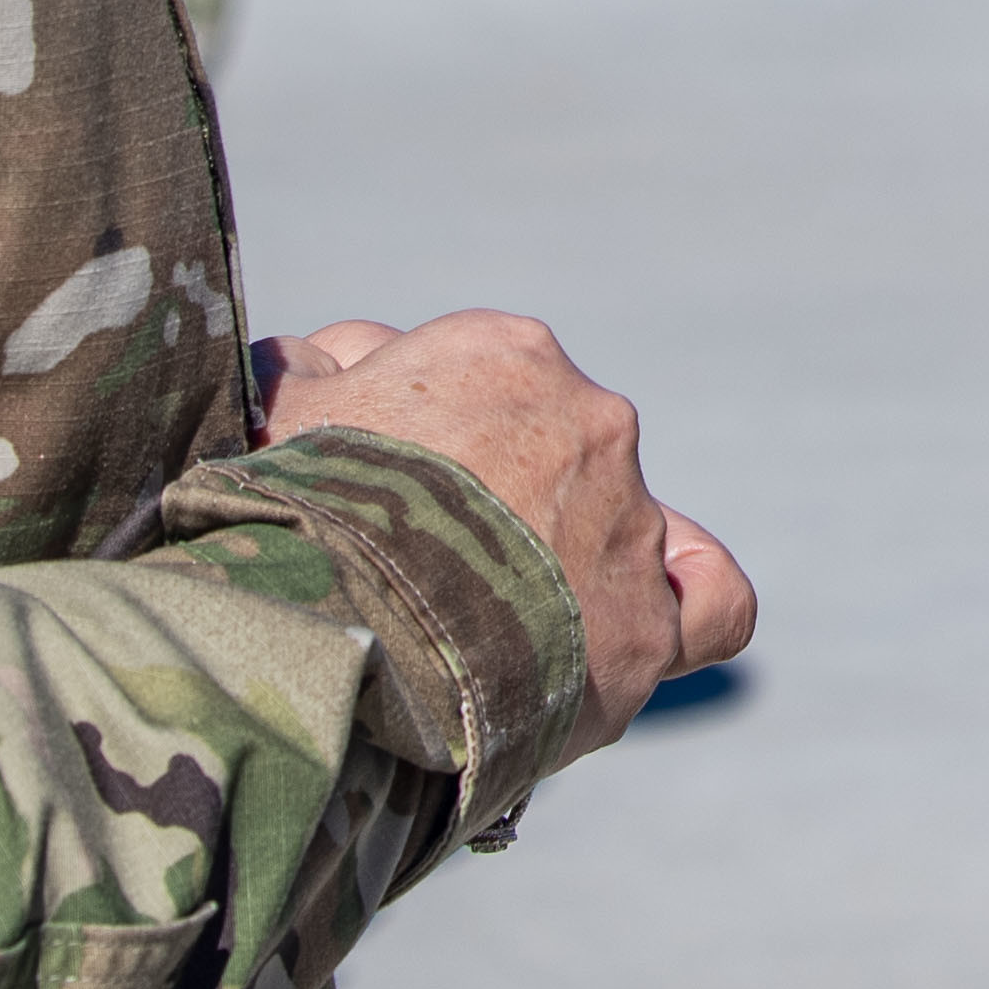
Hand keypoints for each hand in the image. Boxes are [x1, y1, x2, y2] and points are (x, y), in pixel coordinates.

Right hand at [254, 310, 752, 746]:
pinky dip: (683, 603)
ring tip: (480, 630)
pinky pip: (709, 604)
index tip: (375, 500)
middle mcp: (591, 422)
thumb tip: (339, 364)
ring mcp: (627, 526)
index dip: (424, 448)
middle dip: (491, 506)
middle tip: (414, 577)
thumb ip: (318, 370)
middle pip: (547, 460)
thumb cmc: (286, 512)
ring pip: (613, 530)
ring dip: (557, 566)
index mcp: (502, 355)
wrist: (324, 632)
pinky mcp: (642, 632)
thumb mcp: (278, 407)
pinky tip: (640, 620)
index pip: (478, 388)